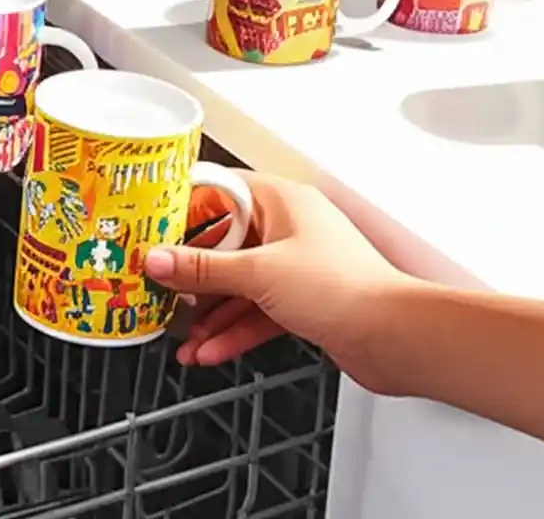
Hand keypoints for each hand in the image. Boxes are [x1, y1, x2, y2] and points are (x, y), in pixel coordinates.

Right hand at [149, 170, 414, 393]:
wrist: (395, 337)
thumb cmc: (346, 289)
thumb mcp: (258, 274)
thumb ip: (202, 269)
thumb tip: (160, 260)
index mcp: (281, 201)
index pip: (218, 193)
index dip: (181, 211)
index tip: (148, 230)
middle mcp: (289, 228)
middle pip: (223, 244)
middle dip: (191, 276)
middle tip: (157, 289)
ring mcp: (295, 266)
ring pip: (238, 284)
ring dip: (210, 314)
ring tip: (181, 336)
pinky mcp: (302, 301)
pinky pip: (255, 310)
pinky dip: (233, 331)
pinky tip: (210, 351)